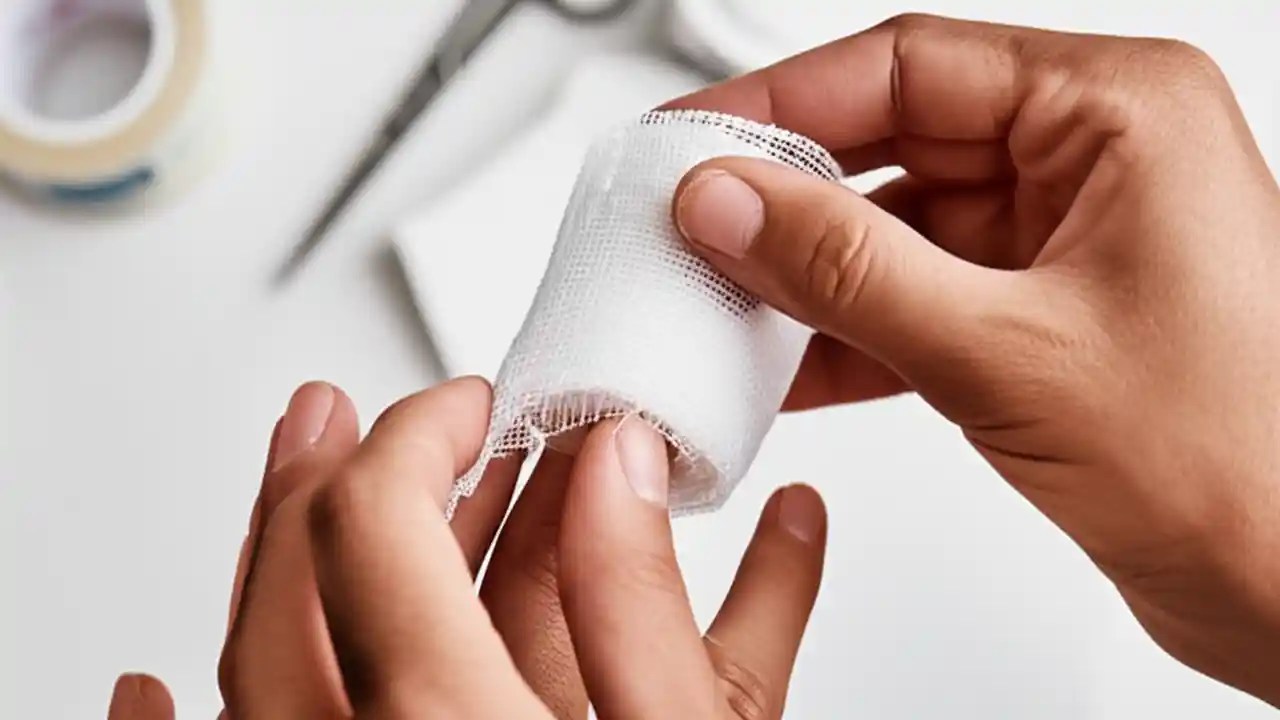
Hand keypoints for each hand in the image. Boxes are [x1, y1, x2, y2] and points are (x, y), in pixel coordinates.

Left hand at [109, 379, 826, 717]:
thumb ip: (649, 611)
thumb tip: (621, 473)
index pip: (374, 527)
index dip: (421, 432)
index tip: (474, 406)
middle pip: (295, 588)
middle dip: (333, 478)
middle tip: (352, 413)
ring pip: (259, 674)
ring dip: (274, 567)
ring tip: (305, 480)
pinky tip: (129, 687)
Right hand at [665, 13, 1279, 703]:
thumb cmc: (1242, 464)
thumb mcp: (1006, 351)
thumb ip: (849, 270)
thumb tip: (731, 204)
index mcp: (1118, 116)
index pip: (910, 66)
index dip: (785, 102)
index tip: (696, 138)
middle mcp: (1094, 165)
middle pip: (896, 143)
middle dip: (788, 196)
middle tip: (692, 224)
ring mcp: (1066, 247)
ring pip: (898, 230)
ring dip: (810, 274)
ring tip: (722, 299)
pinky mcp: (1043, 322)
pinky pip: (919, 301)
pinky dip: (850, 334)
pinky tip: (786, 364)